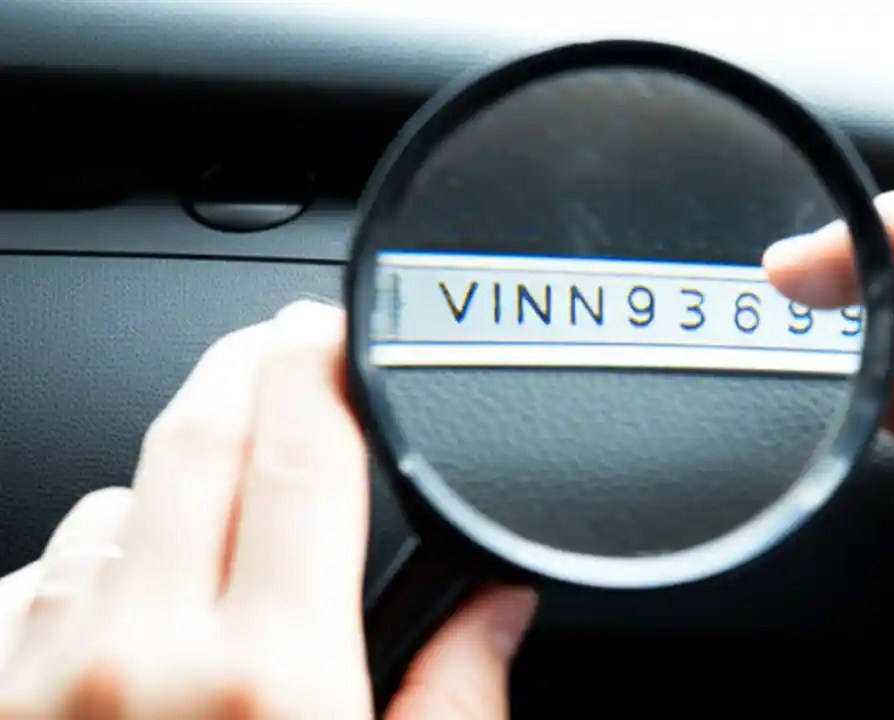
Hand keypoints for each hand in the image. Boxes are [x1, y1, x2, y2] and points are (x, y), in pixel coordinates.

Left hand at [0, 300, 535, 718]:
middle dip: (243, 370)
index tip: (330, 329)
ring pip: (108, 507)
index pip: (303, 452)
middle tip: (280, 355)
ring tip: (215, 550)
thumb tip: (497, 606)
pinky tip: (129, 630)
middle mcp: (142, 659)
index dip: (321, 362)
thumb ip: (458, 693)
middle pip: (195, 437)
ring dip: (168, 494)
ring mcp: (44, 676)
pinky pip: (32, 581)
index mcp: (274, 679)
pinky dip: (89, 573)